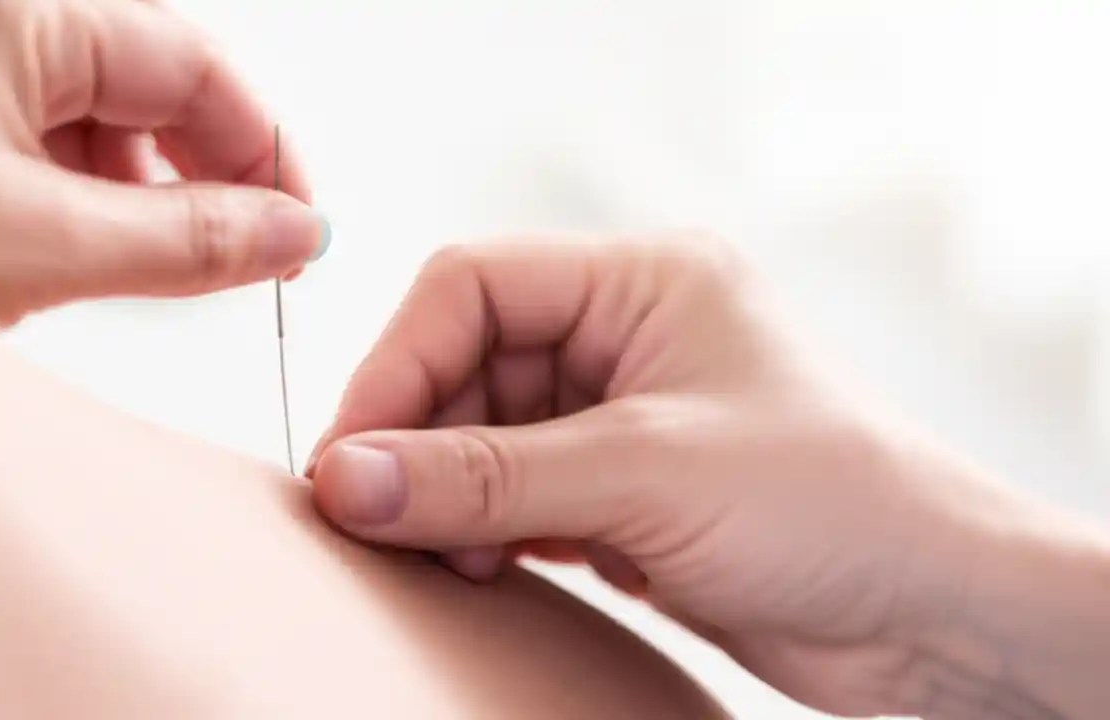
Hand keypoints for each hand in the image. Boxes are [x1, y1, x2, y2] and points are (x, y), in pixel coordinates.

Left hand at [0, 0, 327, 324]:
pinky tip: (118, 250)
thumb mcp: (35, 247)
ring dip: (165, 194)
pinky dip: (111, 206)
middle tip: (259, 249)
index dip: (262, 144)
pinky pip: (68, 153)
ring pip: (118, 123)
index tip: (300, 222)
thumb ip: (186, 240)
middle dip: (217, 170)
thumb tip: (290, 233)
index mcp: (9, 19)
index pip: (190, 61)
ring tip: (183, 261)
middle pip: (159, 84)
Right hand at [309, 236, 1109, 718]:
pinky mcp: (622, 489)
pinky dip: (484, 528)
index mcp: (644, 282)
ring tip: (448, 556)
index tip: (355, 453)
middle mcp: (627, 337)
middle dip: (420, 438)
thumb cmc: (834, 506)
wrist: (931, 612)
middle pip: (468, 361)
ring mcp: (622, 416)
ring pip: (483, 432)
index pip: (474, 286)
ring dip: (448, 491)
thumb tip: (351, 478)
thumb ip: (485, 477)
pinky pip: (516, 491)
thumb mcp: (643, 474)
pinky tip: (483, 567)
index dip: (400, 363)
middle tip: (382, 515)